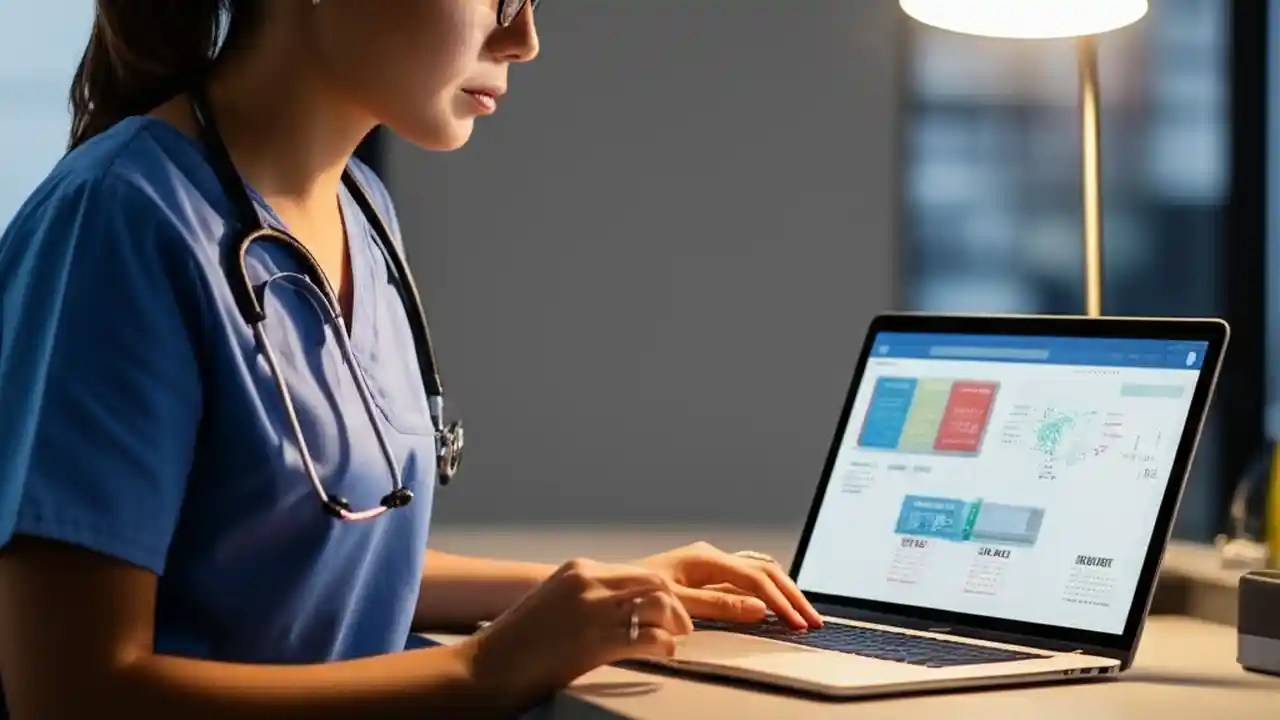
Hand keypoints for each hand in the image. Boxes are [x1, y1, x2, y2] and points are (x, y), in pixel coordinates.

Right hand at [461, 558, 692, 705]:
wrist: (489, 665)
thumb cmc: (517, 643)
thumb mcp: (553, 603)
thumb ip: (585, 598)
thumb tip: (616, 611)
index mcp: (579, 569)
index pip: (636, 572)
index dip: (659, 591)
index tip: (668, 608)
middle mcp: (590, 581)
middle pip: (654, 582)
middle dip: (675, 604)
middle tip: (682, 625)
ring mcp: (594, 609)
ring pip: (659, 604)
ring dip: (675, 623)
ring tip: (676, 638)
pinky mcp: (598, 639)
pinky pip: (649, 637)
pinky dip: (665, 646)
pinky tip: (664, 654)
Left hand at [634, 542, 822, 629]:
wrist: (609, 587)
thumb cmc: (636, 592)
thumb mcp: (676, 601)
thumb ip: (718, 605)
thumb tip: (758, 607)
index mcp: (705, 559)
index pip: (756, 578)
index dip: (781, 601)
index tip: (797, 622)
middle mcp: (710, 557)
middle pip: (765, 571)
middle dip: (791, 596)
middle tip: (812, 621)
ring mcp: (709, 565)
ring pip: (759, 572)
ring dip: (782, 592)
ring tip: (802, 614)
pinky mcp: (706, 576)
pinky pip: (746, 578)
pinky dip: (766, 591)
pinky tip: (775, 603)